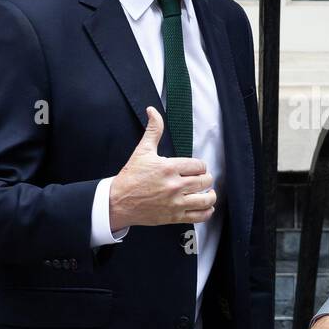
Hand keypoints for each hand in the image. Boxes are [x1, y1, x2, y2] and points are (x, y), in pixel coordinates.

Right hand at [109, 106, 215, 229]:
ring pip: (206, 199)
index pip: (199, 165)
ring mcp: (175, 203)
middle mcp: (174, 186)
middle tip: (202, 179)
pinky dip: (206, 211)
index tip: (196, 169)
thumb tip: (153, 111)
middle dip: (206, 179)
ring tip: (207, 192)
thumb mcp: (142, 151)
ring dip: (210, 195)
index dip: (200, 166)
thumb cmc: (131, 178)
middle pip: (205, 181)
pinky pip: (199, 216)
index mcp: (169, 168)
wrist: (118, 202)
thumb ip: (153, 130)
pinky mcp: (174, 217)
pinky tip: (204, 206)